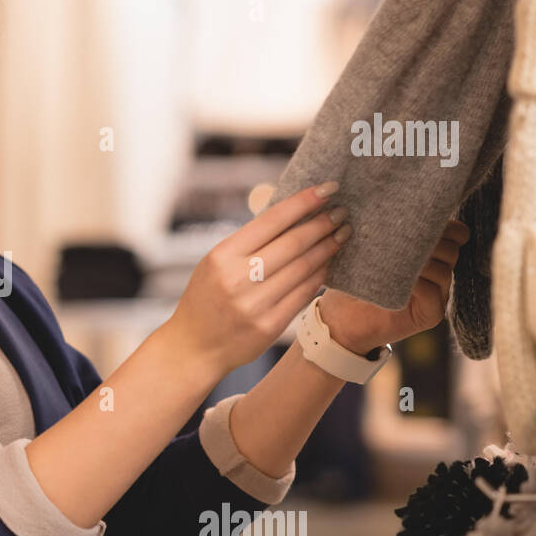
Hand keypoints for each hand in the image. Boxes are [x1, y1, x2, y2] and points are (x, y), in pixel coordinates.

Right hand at [166, 182, 350, 375]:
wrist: (193, 347)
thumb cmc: (207, 297)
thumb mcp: (214, 263)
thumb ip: (248, 243)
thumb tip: (292, 214)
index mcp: (222, 256)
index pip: (272, 220)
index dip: (304, 202)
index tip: (328, 188)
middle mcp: (237, 279)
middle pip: (294, 243)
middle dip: (323, 224)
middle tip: (342, 211)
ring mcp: (254, 305)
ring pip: (304, 268)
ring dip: (328, 247)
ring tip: (342, 233)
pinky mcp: (269, 327)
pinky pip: (304, 294)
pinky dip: (320, 275)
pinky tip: (330, 263)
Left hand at [317, 219, 470, 352]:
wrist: (340, 318)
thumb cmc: (354, 278)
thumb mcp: (372, 247)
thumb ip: (389, 228)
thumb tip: (390, 193)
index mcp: (432, 255)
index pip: (457, 234)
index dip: (446, 225)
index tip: (420, 217)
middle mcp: (440, 274)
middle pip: (452, 249)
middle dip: (431, 240)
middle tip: (402, 236)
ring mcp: (439, 295)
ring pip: (445, 269)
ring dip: (421, 260)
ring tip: (395, 256)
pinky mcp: (431, 315)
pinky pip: (433, 292)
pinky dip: (417, 283)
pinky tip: (397, 278)